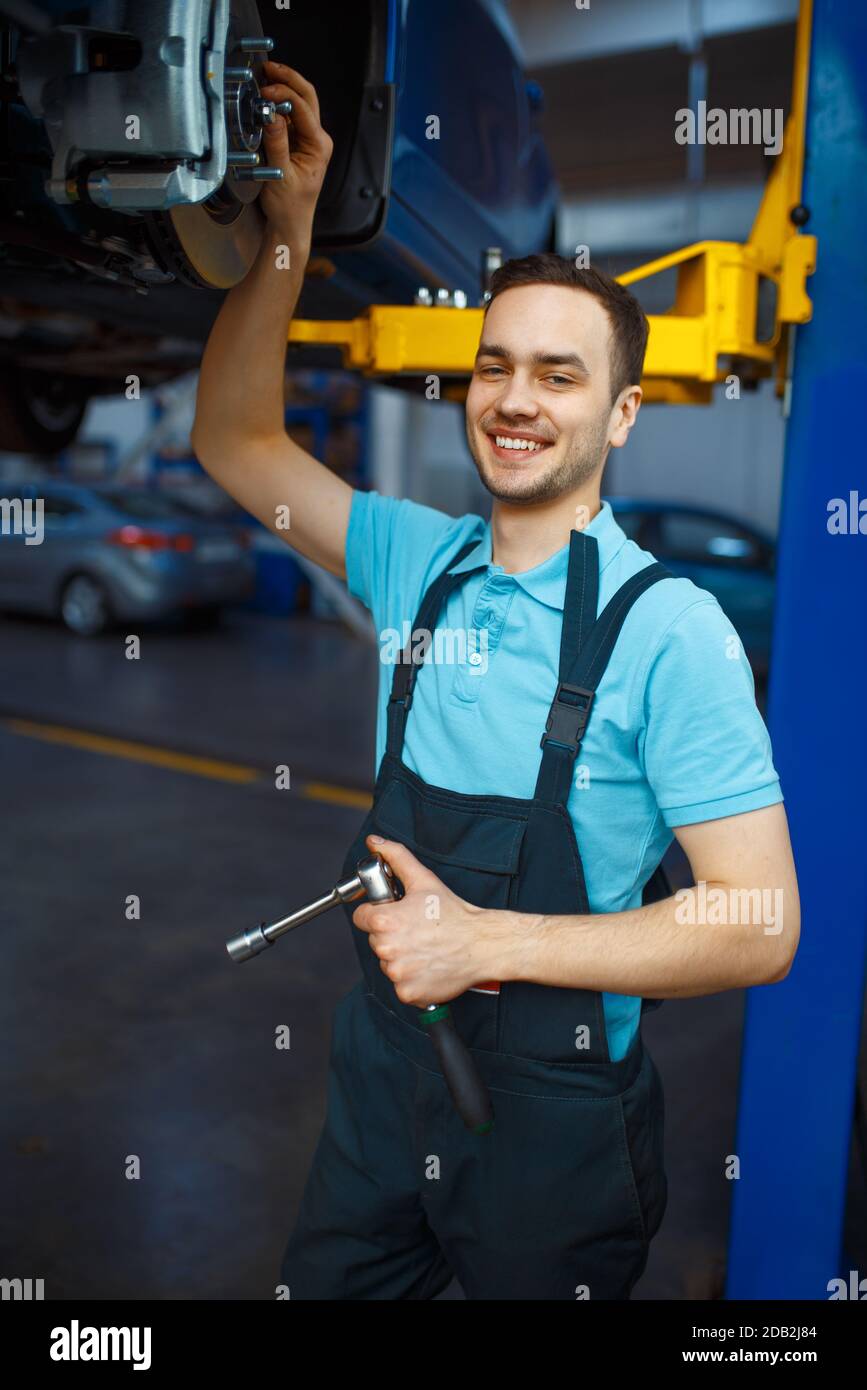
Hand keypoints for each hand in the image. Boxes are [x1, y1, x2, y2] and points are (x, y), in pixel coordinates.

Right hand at [256, 61, 332, 248]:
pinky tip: (263, 97)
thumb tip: (270, 114)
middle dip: (288, 79)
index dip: (283, 95)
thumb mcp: (280, 174)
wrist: (290, 224)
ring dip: (282, 88)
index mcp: (319, 145)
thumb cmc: (290, 206)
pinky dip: (276, 104)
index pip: (303, 108)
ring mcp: (308, 139)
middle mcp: (317, 138)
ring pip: (298, 103)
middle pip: (306, 97)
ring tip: (263, 77)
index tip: (264, 93)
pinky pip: (287, 116)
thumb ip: (276, 143)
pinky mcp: (296, 141)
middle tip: (268, 68)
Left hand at [352, 836, 490, 1006]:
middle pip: (376, 941)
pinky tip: (429, 966)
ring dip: (402, 958)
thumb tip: (374, 842)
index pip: (362, 918)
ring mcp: (397, 973)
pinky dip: (413, 979)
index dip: (378, 914)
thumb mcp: (424, 880)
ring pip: (388, 964)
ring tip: (425, 948)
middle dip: (392, 935)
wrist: (481, 944)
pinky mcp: (408, 993)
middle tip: (417, 930)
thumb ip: (396, 857)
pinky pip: (401, 985)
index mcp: (384, 921)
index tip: (397, 916)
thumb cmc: (453, 914)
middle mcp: (386, 949)